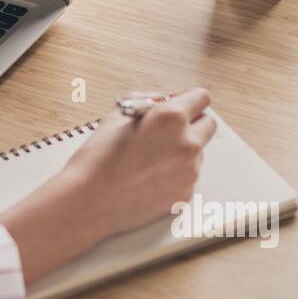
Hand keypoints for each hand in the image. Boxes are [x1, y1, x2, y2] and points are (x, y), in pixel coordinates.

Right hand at [64, 88, 215, 237]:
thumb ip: (145, 101)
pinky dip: (175, 173)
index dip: (188, 99)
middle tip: (167, 130)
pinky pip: (188, 175)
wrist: (89, 200)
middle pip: (208, 124)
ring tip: (150, 158)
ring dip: (182, 149)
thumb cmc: (98, 158)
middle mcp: (187, 143)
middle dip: (192, 123)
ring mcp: (189, 171)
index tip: (179, 104)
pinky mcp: (185, 193)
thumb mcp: (117, 116)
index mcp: (171, 118)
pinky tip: (149, 176)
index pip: (201, 97)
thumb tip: (160, 101)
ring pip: (198, 151)